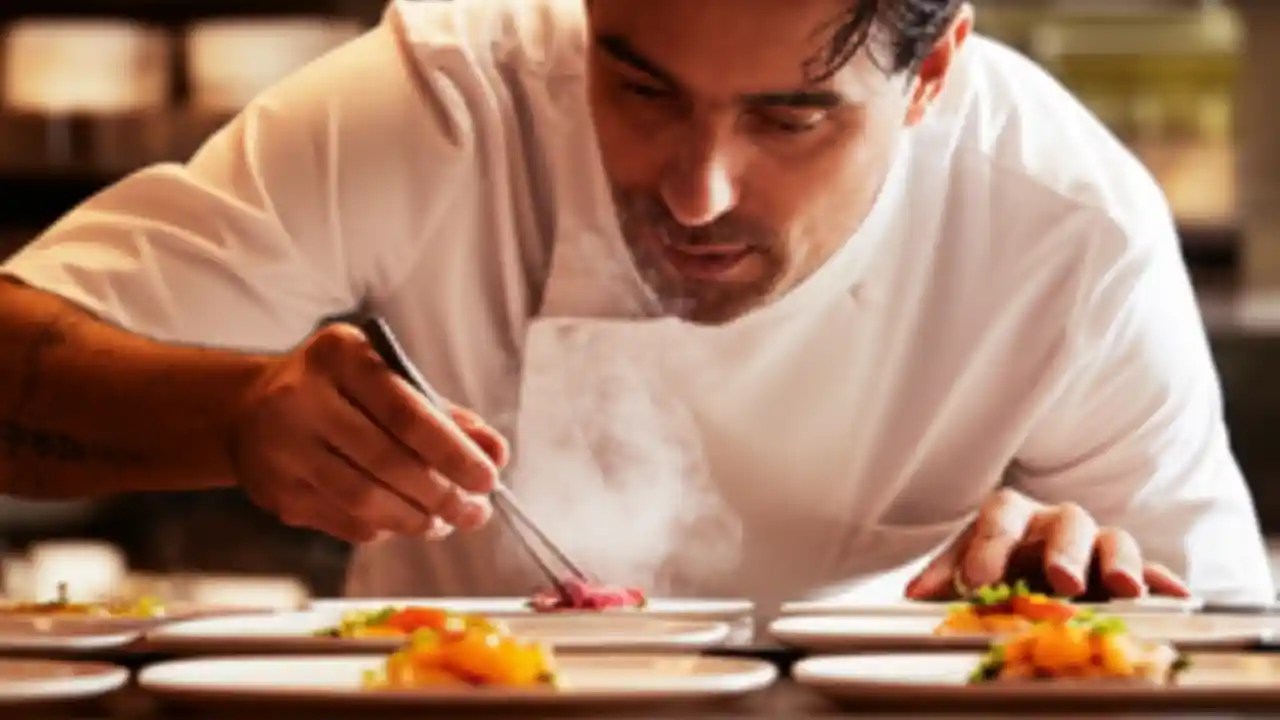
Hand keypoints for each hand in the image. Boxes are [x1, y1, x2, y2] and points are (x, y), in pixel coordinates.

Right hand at [229, 323, 509, 543]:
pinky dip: (385, 527)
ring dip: (416, 519)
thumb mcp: (386, 380)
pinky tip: (406, 521)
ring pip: (364, 500)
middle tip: (476, 512)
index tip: (489, 478)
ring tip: (446, 522)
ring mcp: (282, 450)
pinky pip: (344, 521)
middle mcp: (302, 399)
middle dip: (442, 494)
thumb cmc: (338, 390)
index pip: (406, 412)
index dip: (453, 452)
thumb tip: (495, 453)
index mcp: (339, 357)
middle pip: (387, 462)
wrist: (246, 408)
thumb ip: (442, 414)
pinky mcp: (275, 493)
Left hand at [905, 488, 1190, 600]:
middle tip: (1061, 581)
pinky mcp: (1125, 572)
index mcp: (1012, 517)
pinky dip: (1161, 582)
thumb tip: (914, 595)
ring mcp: (1094, 546)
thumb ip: (943, 577)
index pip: (1002, 515)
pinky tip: (1174, 596)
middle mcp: (1056, 524)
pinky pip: (1149, 570)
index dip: (990, 545)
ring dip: (1119, 562)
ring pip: (1113, 539)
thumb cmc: (993, 567)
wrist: (1025, 572)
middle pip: (1067, 523)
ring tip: (1124, 588)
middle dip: (1064, 552)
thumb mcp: (963, 569)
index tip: (977, 581)